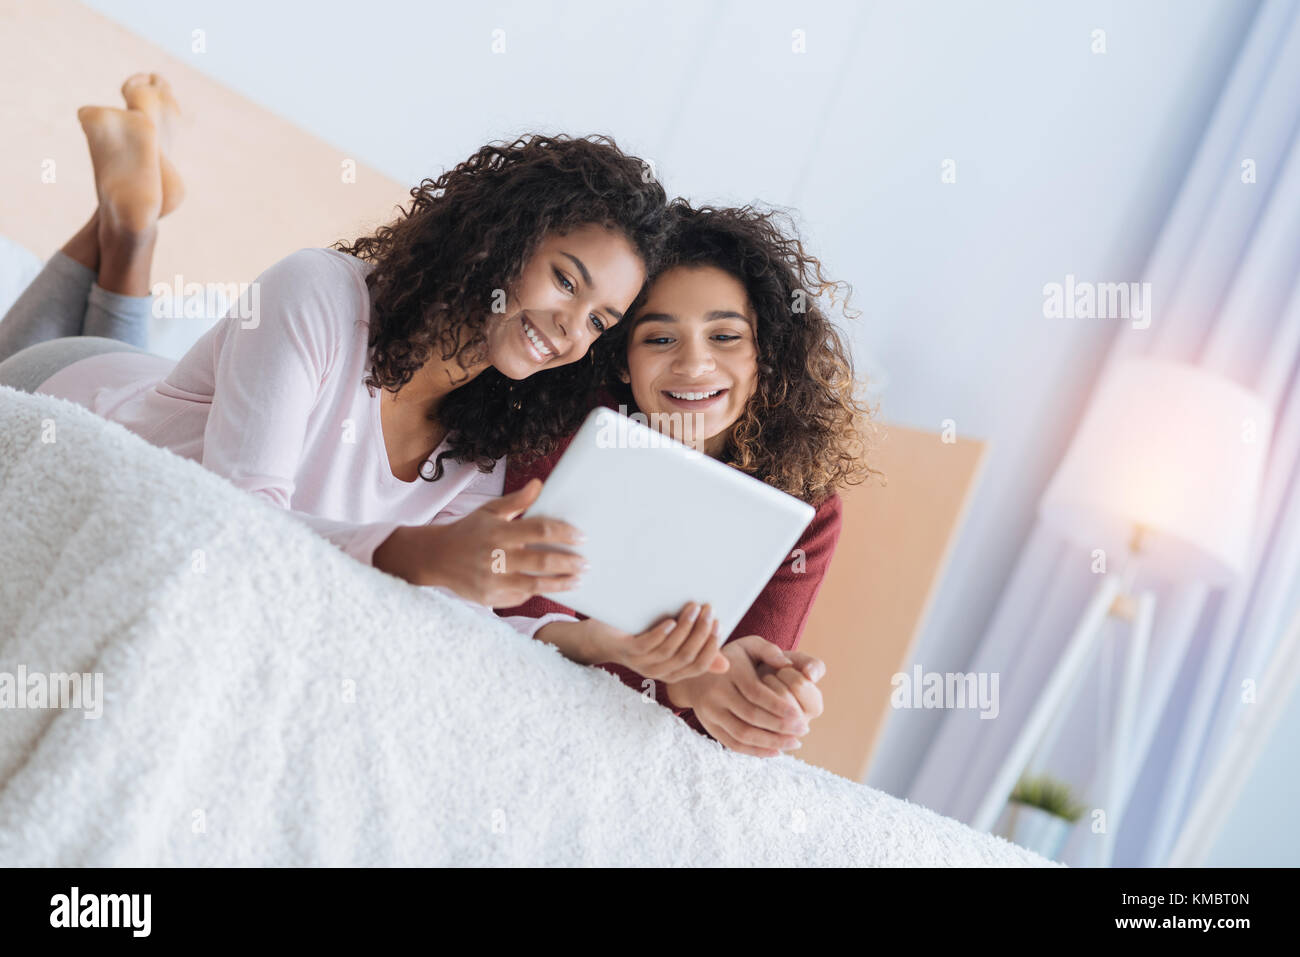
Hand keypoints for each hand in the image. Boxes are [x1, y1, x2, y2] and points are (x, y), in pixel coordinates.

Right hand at [372, 478, 586, 605]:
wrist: (435, 558)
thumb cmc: (468, 532)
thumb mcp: (489, 512)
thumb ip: (516, 501)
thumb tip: (539, 484)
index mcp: (499, 532)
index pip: (540, 530)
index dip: (564, 533)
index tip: (582, 537)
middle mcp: (496, 557)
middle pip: (542, 561)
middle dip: (568, 563)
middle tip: (586, 563)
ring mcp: (493, 580)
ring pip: (535, 585)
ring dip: (561, 583)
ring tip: (578, 580)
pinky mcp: (490, 598)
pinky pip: (521, 597)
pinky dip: (537, 592)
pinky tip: (553, 588)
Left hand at [580, 602, 729, 681]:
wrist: (602, 637)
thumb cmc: (641, 636)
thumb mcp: (671, 643)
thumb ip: (694, 651)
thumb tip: (725, 665)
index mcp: (673, 672)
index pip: (699, 666)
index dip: (711, 646)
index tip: (718, 623)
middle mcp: (659, 672)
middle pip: (687, 657)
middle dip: (701, 632)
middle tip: (708, 609)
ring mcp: (642, 663)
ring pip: (669, 651)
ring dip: (684, 629)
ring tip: (692, 608)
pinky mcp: (627, 652)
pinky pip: (646, 647)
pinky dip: (660, 634)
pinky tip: (669, 621)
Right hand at [668, 636, 824, 757]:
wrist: (696, 673)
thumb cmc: (733, 658)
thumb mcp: (749, 645)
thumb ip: (769, 650)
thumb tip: (787, 665)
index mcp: (730, 671)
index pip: (756, 692)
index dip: (779, 706)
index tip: (800, 715)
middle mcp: (716, 692)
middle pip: (750, 716)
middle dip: (780, 726)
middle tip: (804, 729)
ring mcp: (710, 712)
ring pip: (742, 734)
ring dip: (771, 742)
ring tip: (794, 743)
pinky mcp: (709, 726)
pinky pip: (733, 744)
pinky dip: (755, 751)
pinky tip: (776, 751)